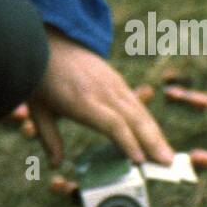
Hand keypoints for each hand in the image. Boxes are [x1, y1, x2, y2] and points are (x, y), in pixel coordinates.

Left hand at [28, 28, 174, 167]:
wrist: (50, 41)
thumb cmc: (41, 77)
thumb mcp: (39, 109)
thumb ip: (48, 137)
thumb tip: (55, 164)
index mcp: (81, 100)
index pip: (111, 123)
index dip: (127, 141)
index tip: (139, 160)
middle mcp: (101, 91)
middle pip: (132, 118)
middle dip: (151, 141)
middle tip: (168, 163)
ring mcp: (112, 84)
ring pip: (139, 111)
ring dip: (155, 134)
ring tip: (168, 156)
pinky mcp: (117, 80)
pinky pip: (136, 103)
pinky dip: (148, 121)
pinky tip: (156, 136)